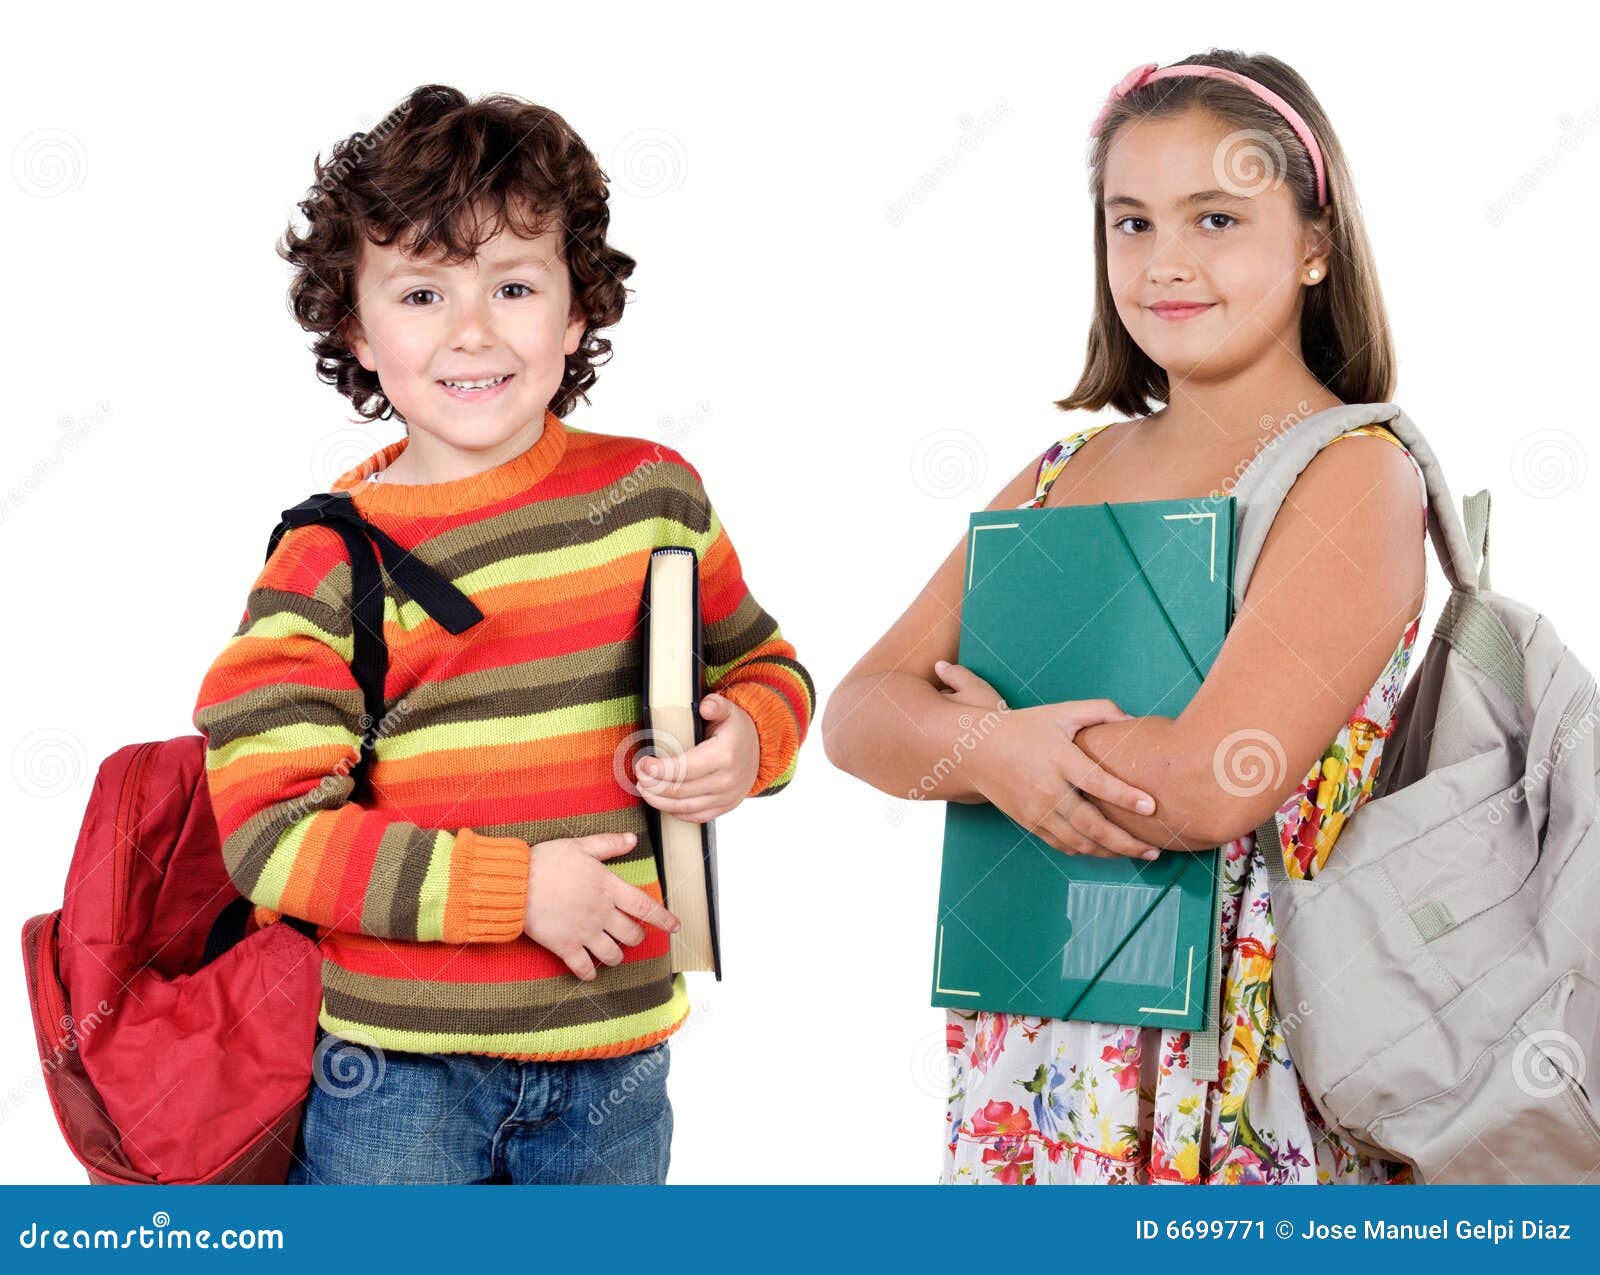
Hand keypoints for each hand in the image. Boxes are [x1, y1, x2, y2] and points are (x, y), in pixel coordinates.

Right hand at [523, 832, 680, 980]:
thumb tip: (632, 839)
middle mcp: (602, 913)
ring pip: (612, 954)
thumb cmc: (546, 861)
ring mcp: (585, 931)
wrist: (517, 883)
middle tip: (634, 937)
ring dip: (616, 957)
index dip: (663, 918)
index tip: (676, 926)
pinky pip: (583, 967)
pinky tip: (590, 973)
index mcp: (608, 888)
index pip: (645, 906)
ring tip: (614, 956)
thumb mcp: (580, 846)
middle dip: (636, 938)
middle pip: (631, 934)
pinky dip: (589, 973)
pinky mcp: (565, 946)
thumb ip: (608, 845)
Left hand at [633, 692, 759, 822]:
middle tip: (639, 775)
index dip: (659, 769)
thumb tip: (705, 706)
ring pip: (684, 807)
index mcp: (724, 755)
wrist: (759, 751)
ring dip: (659, 801)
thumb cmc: (737, 730)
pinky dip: (676, 813)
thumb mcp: (729, 711)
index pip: (683, 769)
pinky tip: (663, 802)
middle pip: (680, 790)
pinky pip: (696, 817)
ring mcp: (726, 797)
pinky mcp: (724, 807)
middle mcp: (726, 780)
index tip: (642, 763)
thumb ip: (716, 705)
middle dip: (653, 784)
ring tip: (644, 789)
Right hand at [933, 661, 1162, 860]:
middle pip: (1091, 824)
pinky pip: (1063, 845)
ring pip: (1079, 842)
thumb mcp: (1060, 712)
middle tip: (1153, 850)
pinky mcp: (1030, 823)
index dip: (1125, 797)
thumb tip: (1134, 720)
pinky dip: (1088, 851)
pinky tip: (1107, 850)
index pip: (1097, 782)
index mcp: (1059, 759)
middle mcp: (1048, 789)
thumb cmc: (1025, 728)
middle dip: (1126, 841)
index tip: (1152, 806)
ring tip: (1138, 854)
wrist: (977, 751)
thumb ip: (1100, 710)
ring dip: (1111, 852)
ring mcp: (1037, 811)